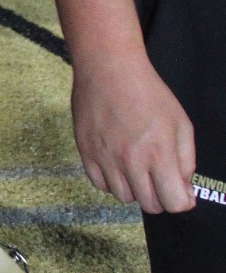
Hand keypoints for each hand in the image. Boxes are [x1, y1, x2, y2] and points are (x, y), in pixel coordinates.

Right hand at [72, 52, 195, 213]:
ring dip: (134, 188)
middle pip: (149, 204)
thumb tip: (184, 188)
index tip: (181, 191)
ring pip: (123, 197)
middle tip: (158, 177)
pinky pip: (99, 184)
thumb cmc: (148, 92)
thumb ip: (187, 160)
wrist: (108, 68)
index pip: (173, 202)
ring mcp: (105, 157)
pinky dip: (111, 181)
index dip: (182, 201)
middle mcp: (130, 161)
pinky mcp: (85, 151)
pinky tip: (117, 164)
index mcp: (159, 154)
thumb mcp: (181, 123)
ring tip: (136, 167)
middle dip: (160, 196)